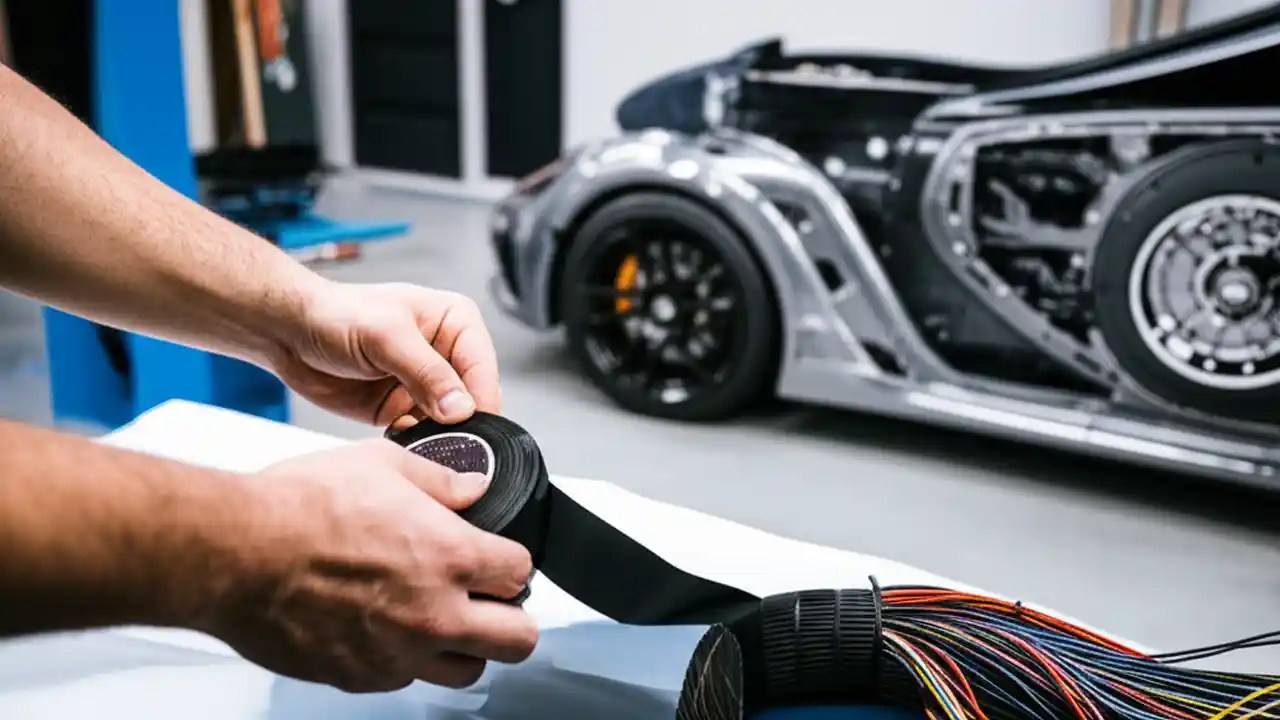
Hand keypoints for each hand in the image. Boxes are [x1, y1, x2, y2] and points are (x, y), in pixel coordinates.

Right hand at [201, 439, 536, 691]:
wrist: (233, 553)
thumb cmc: (297, 507)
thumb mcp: (381, 463)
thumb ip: (441, 480)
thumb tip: (473, 487)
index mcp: (448, 556)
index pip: (520, 572)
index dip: (512, 561)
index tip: (499, 557)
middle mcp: (432, 614)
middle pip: (517, 640)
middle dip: (512, 618)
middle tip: (491, 601)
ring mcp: (397, 654)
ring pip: (466, 671)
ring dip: (465, 645)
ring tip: (442, 617)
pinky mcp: (359, 678)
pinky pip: (405, 678)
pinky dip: (407, 658)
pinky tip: (386, 627)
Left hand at [271, 281, 501, 425]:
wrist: (288, 334)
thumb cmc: (335, 314)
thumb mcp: (385, 337)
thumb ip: (426, 373)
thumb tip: (461, 408)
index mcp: (455, 323)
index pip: (482, 366)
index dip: (481, 397)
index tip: (472, 423)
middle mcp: (446, 355)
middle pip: (473, 398)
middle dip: (463, 422)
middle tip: (453, 442)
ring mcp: (426, 385)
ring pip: (451, 422)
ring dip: (440, 436)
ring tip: (427, 444)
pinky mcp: (403, 410)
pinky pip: (422, 434)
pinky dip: (416, 443)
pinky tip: (403, 442)